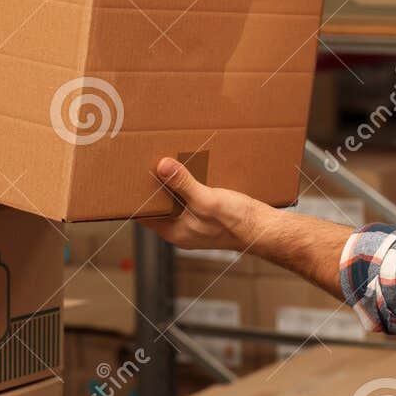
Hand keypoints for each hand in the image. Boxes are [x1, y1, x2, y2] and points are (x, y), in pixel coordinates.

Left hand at [141, 157, 265, 250]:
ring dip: (172, 185)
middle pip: (160, 206)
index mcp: (174, 232)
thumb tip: (161, 167)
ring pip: (175, 202)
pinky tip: (190, 171)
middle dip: (155, 187)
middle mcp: (181, 230)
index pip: (146, 215)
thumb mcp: (206, 200)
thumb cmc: (236, 223)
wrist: (263, 229)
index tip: (131, 178)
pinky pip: (190, 199)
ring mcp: (194, 223)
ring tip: (167, 163)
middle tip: (148, 164)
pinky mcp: (207, 216)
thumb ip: (183, 184)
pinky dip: (187, 186)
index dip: (138, 197)